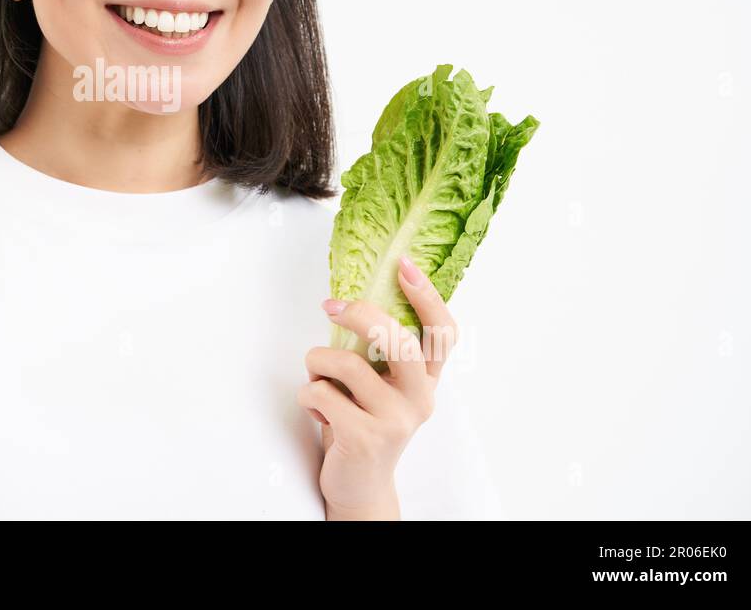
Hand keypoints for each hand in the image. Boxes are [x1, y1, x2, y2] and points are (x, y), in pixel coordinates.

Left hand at [298, 255, 457, 518]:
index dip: (427, 296)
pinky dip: (307, 394)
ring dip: (316, 362)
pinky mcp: (366, 438)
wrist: (360, 485)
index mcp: (426, 380)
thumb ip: (379, 352)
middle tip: (333, 306)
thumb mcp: (381, 386)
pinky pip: (320, 393)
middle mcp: (419, 399)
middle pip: (398, 339)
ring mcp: (395, 420)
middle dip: (361, 314)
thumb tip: (352, 297)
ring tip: (316, 377)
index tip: (404, 266)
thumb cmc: (364, 424)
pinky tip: (316, 409)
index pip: (443, 332)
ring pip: (346, 363)